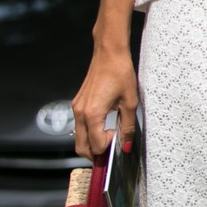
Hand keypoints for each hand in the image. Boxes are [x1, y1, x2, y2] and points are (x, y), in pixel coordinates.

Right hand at [72, 44, 137, 160]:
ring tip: (110, 135)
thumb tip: (127, 145)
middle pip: (81, 147)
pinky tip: (104, 124)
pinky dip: (89, 132)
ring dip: (92, 143)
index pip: (95, 145)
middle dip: (95, 153)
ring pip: (79, 138)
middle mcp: (80, 113)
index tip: (119, 139)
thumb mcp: (130, 102)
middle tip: (112, 148)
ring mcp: (76, 108)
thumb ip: (127, 126)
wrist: (109, 54)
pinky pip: (79, 126)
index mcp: (92, 114)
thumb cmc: (120, 73)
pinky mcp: (77, 104)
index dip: (108, 148)